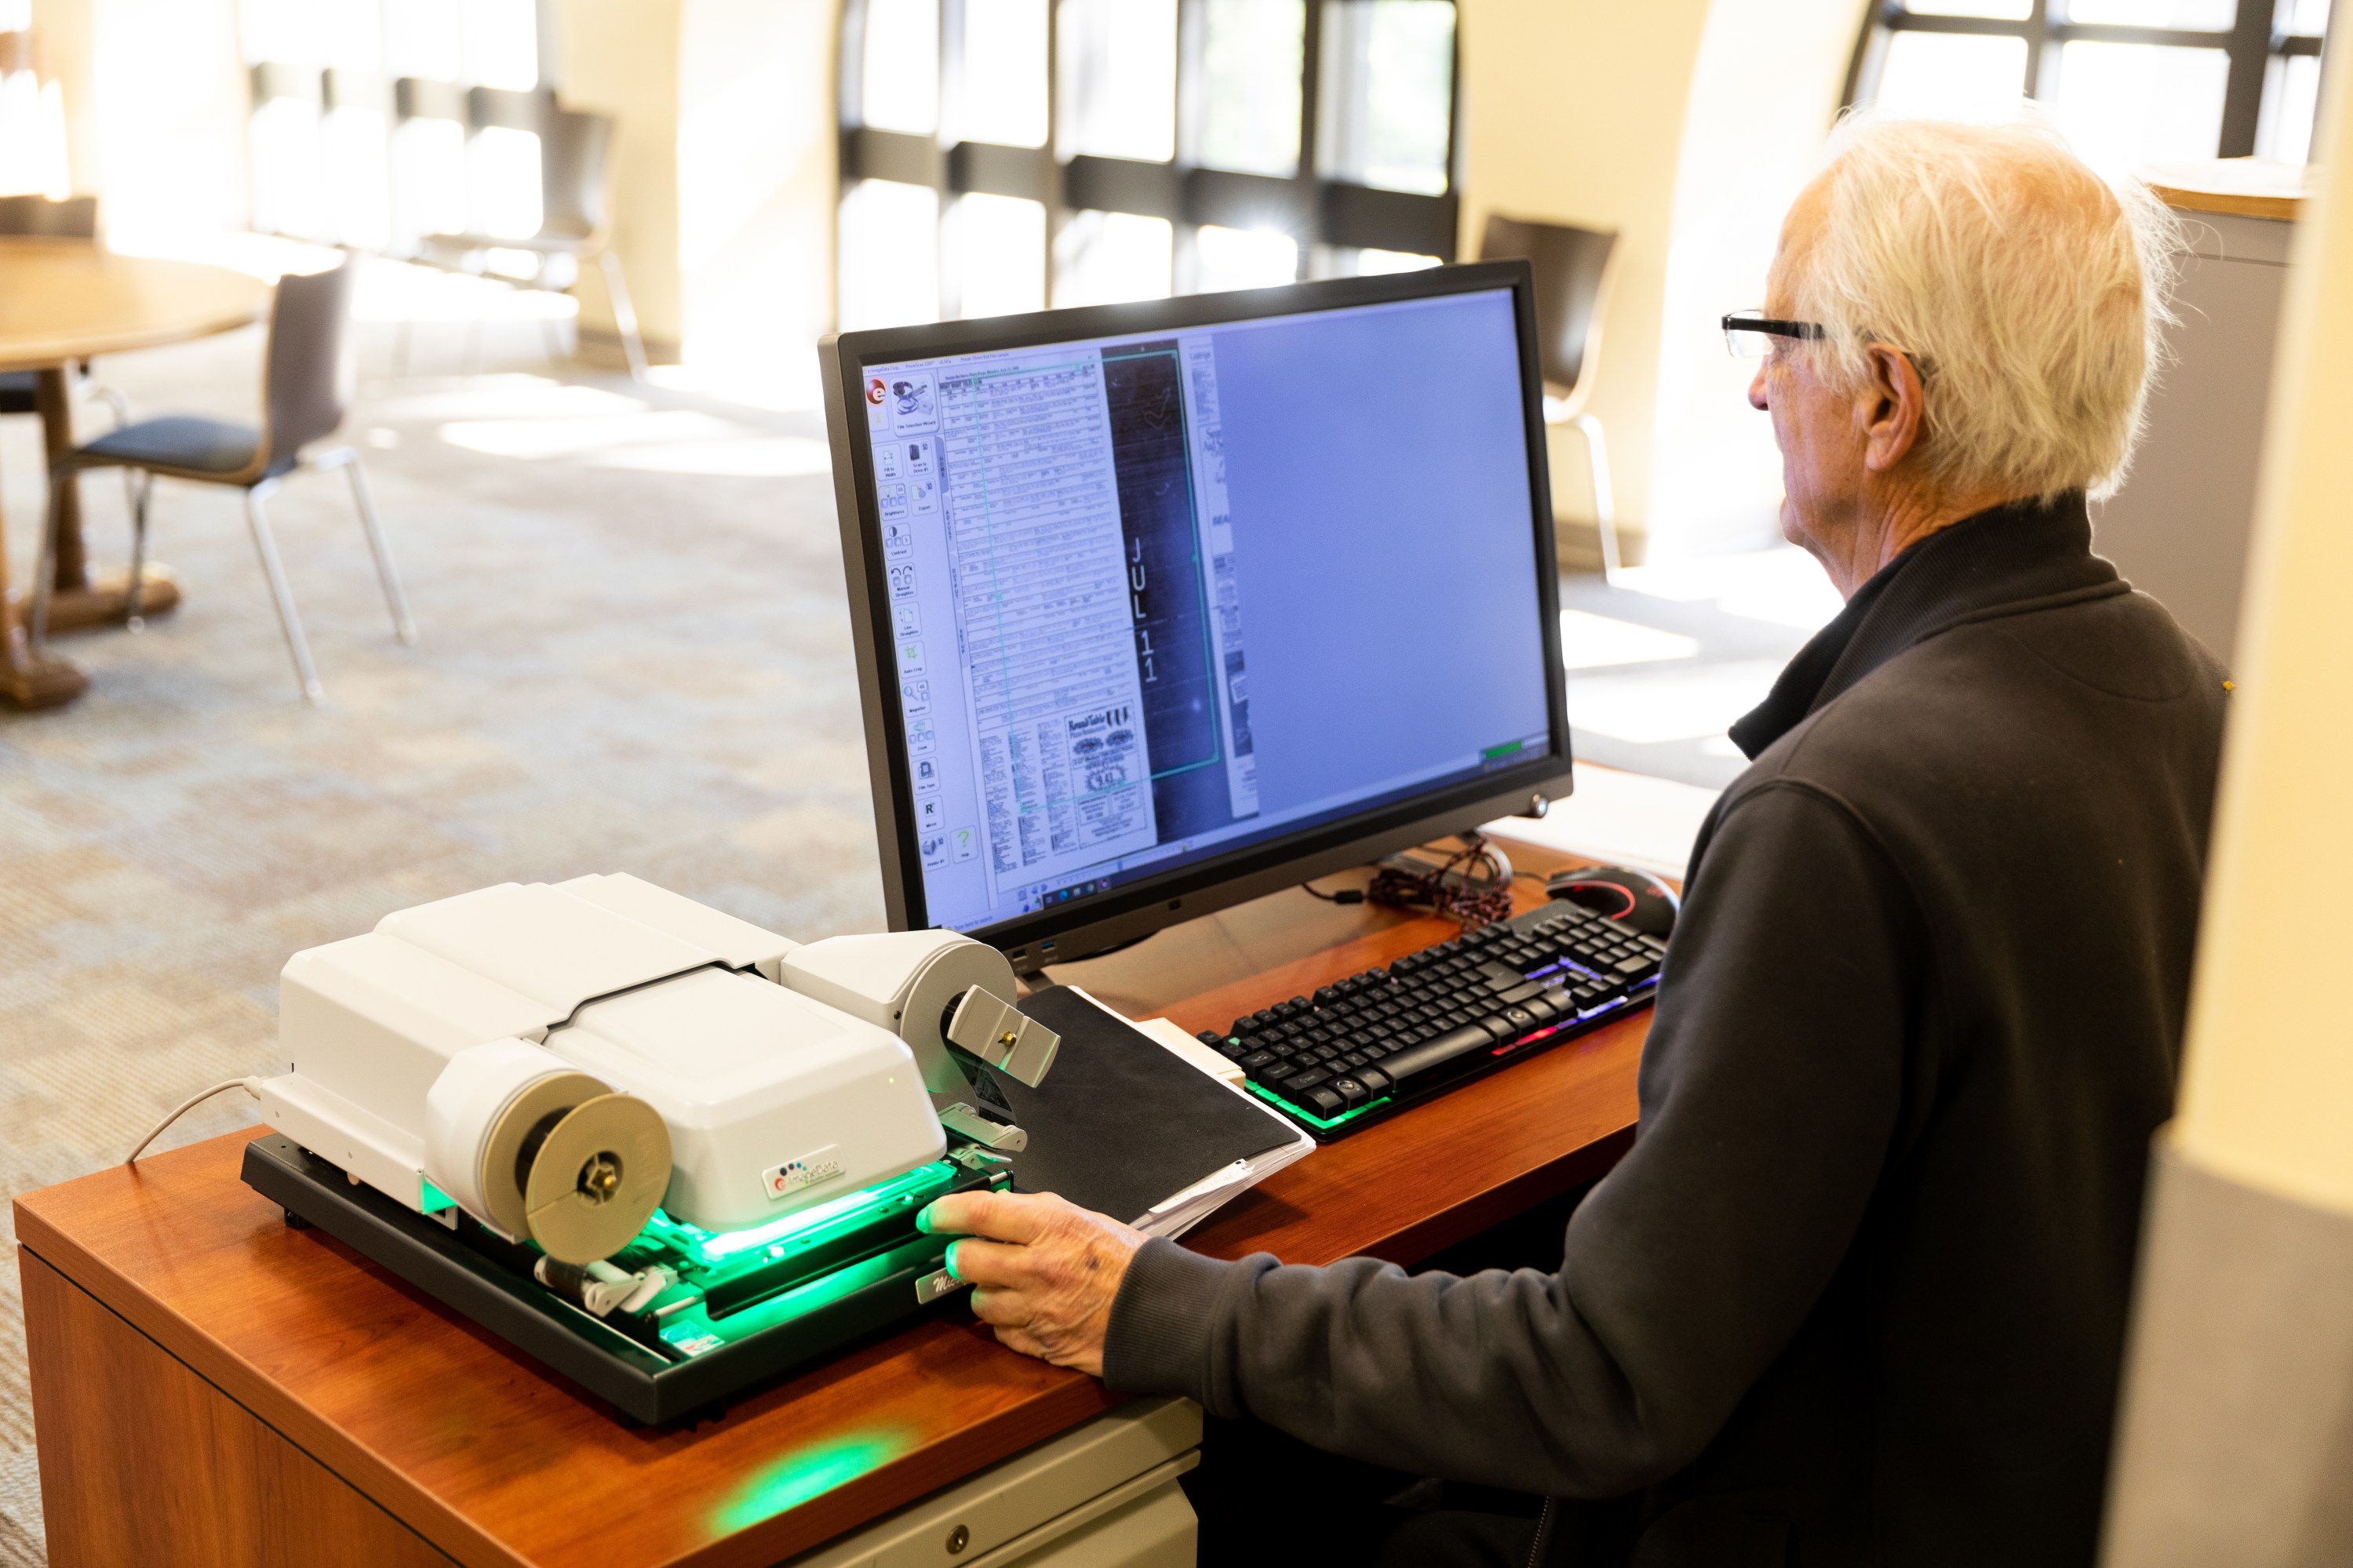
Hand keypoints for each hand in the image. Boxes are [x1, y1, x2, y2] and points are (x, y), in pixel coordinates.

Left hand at [918, 1189, 1145, 1375]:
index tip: (931, 1216)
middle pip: (965, 1260)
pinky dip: (1006, 1323)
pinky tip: (1025, 1311)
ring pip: (978, 1302)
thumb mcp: (1086, 1219)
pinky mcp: (1040, 1343)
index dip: (944, 1212)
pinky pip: (1001, 1333)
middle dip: (960, 1256)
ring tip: (1007, 1285)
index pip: (978, 1212)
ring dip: (985, 1293)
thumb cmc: (1131, 1264)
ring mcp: (1036, 1309)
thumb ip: (1040, 1214)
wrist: (1160, 1312)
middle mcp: (1037, 1268)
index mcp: (1050, 1227)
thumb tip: (1001, 1208)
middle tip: (966, 1253)